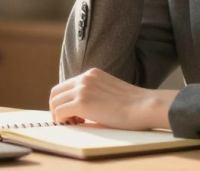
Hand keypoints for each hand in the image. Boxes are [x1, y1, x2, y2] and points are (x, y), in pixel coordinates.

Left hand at [48, 68, 178, 129]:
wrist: (144, 106)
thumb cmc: (134, 105)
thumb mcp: (111, 91)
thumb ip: (96, 93)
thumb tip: (84, 108)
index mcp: (92, 74)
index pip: (66, 86)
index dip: (65, 101)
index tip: (75, 114)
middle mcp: (85, 78)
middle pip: (56, 92)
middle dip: (57, 108)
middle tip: (70, 120)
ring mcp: (82, 89)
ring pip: (55, 102)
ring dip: (60, 115)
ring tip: (75, 124)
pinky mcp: (82, 103)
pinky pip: (59, 112)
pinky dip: (62, 120)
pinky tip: (76, 125)